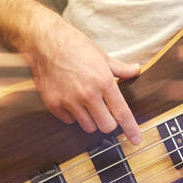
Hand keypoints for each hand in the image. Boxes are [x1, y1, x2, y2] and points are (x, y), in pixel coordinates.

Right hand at [23, 14, 142, 145]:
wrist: (46, 41)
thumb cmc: (75, 46)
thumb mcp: (101, 55)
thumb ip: (120, 68)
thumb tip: (136, 70)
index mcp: (103, 82)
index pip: (121, 112)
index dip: (131, 129)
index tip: (136, 140)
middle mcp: (87, 94)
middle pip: (106, 126)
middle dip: (108, 122)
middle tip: (105, 111)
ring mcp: (69, 101)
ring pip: (88, 126)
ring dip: (91, 119)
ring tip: (86, 102)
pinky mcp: (53, 104)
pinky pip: (69, 121)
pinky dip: (72, 115)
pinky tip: (71, 99)